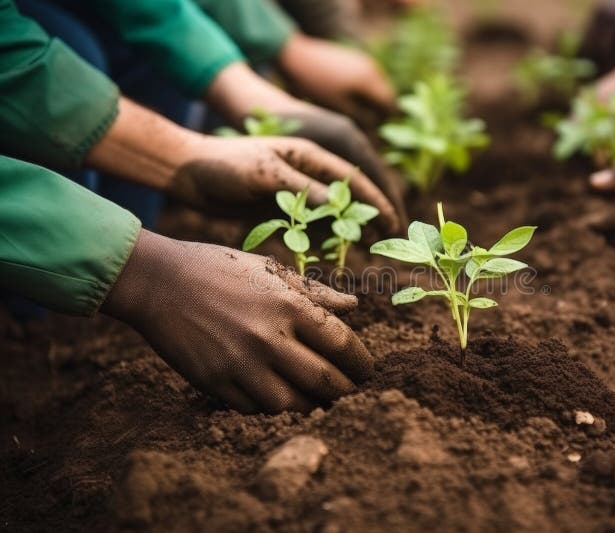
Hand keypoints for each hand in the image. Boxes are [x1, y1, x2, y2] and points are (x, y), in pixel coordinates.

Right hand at [101, 230, 373, 413]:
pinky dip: (272, 406)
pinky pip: (255, 408)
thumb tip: (355, 307)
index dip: (361, 363)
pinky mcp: (215, 382)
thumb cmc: (219, 268)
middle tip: (351, 391)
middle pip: (324, 382)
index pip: (342, 344)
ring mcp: (240, 364)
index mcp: (288, 305)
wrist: (158, 282)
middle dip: (346, 390)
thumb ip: (315, 292)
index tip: (367, 370)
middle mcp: (268, 338)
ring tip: (317, 397)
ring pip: (292, 403)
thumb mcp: (269, 269)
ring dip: (310, 403)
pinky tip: (278, 395)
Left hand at [203, 64, 405, 231]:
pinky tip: (331, 252)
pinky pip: (309, 226)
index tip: (391, 219)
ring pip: (330, 214)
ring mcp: (294, 192)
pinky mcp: (280, 209)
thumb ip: (302, 189)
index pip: (351, 178)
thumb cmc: (224, 164)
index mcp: (309, 155)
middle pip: (347, 197)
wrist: (187, 174)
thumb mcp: (266, 174)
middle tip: (387, 239)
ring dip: (346, 230)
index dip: (374, 198)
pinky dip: (322, 238)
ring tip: (367, 249)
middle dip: (367, 217)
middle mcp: (307, 173)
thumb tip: (338, 205)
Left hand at [277, 33, 395, 124]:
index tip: (375, 131)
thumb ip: (362, 119)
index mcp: (371, 81)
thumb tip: (377, 129)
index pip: (390, 104)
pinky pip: (369, 76)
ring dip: (373, 99)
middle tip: (368, 123)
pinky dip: (366, 89)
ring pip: (378, 85)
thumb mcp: (339, 108)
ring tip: (358, 111)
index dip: (385, 120)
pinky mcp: (354, 57)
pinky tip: (350, 96)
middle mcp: (372, 68)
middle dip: (381, 109)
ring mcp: (364, 60)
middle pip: (387, 94)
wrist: (296, 56)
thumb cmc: (316, 85)